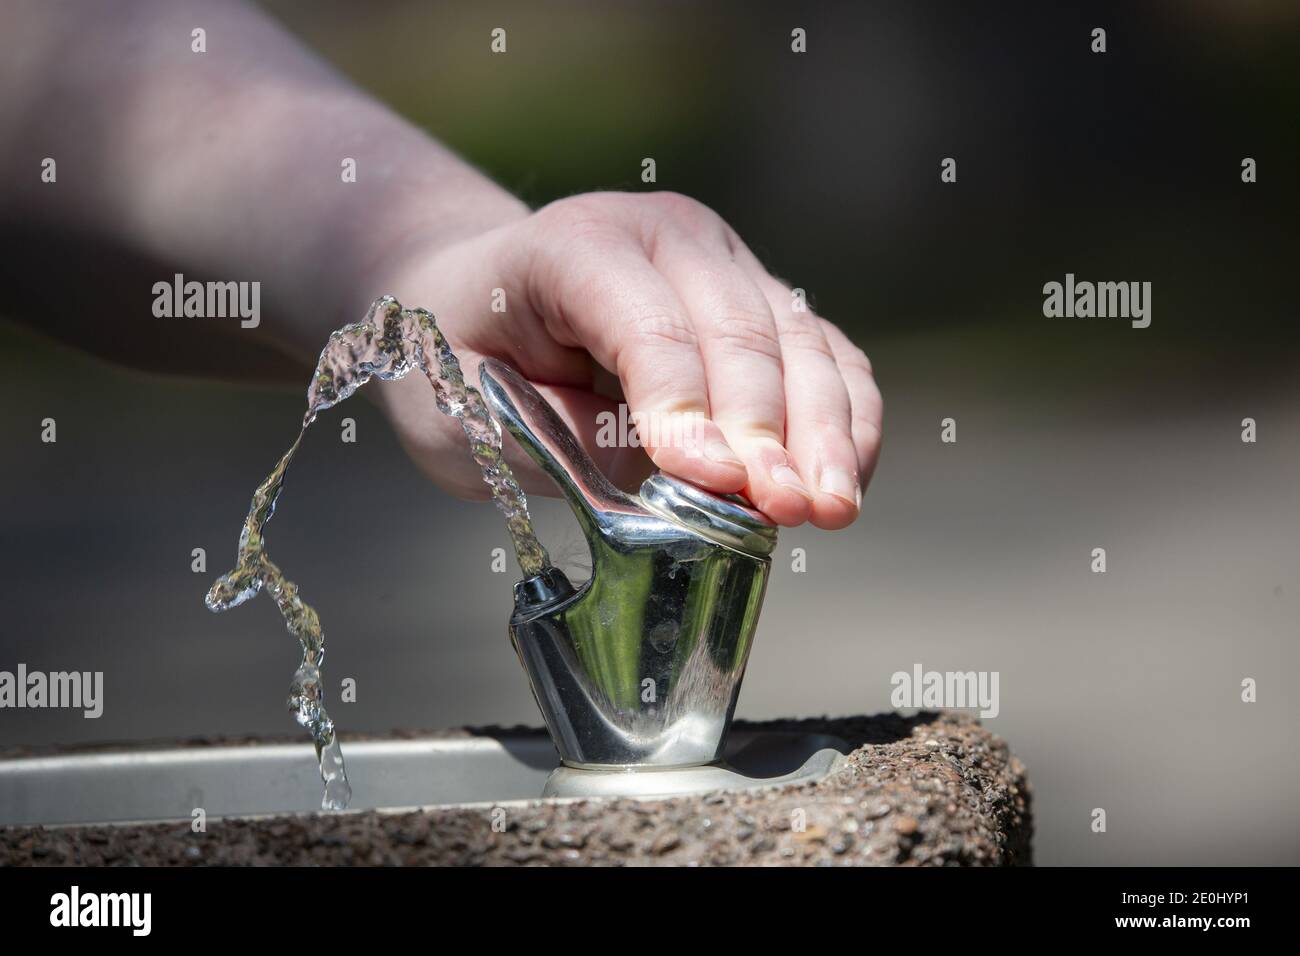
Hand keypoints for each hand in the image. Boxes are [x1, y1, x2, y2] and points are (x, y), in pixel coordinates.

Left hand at [364, 191, 881, 528]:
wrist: (477, 295)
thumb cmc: (462, 354)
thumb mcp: (461, 405)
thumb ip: (556, 439)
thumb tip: (677, 487)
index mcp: (575, 244)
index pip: (647, 325)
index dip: (685, 406)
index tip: (717, 484)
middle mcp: (666, 236)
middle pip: (739, 331)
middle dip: (766, 431)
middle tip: (786, 510)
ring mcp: (727, 262)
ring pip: (800, 342)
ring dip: (823, 432)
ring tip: (832, 510)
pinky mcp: (763, 302)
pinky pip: (826, 356)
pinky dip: (845, 418)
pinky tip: (847, 480)